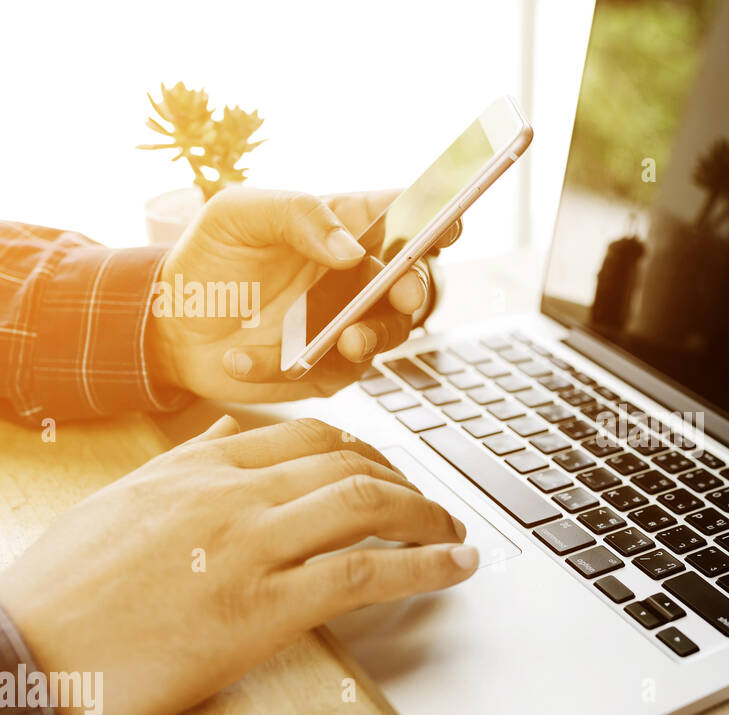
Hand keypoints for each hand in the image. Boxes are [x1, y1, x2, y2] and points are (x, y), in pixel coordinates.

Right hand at [0, 416, 477, 714]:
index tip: (390, 473)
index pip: (308, 435)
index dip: (367, 452)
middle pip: (348, 464)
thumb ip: (183, 465)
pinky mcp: (259, 609)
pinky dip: (425, 567)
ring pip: (366, 506)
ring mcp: (247, 548)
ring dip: (428, 518)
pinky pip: (363, 574)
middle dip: (406, 484)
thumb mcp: (118, 504)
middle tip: (432, 509)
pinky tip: (457, 568)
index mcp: (197, 469)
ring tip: (454, 535)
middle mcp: (230, 496)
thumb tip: (231, 436)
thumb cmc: (63, 594)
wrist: (23, 660)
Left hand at [148, 188, 460, 402]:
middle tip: (403, 292)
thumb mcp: (239, 214)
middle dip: (414, 287)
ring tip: (348, 341)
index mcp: (344, 227)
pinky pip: (327, 373)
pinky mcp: (326, 370)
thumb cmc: (209, 258)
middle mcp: (355, 278)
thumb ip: (298, 215)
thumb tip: (350, 249)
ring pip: (387, 334)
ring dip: (373, 336)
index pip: (402, 216)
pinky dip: (286, 367)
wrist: (169, 323)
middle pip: (411, 281)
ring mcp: (346, 326)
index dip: (435, 218)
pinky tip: (241, 358)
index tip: (447, 225)